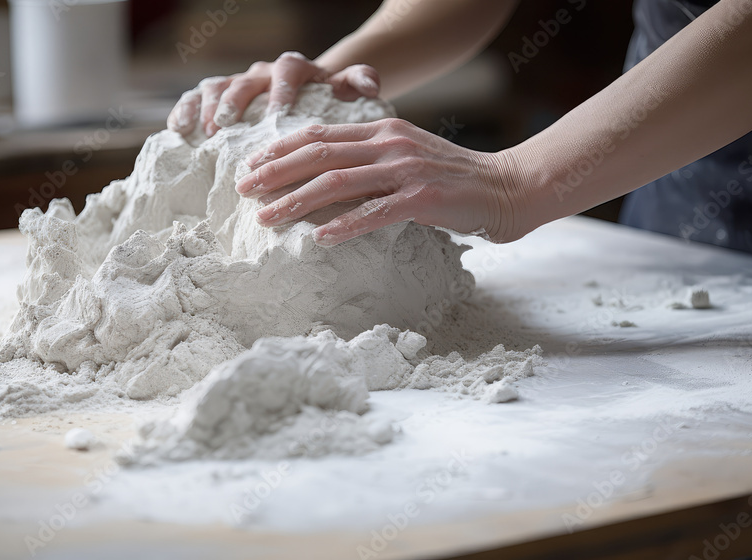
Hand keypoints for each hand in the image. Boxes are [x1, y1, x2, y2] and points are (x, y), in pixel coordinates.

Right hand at [167, 51, 380, 136]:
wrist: (311, 96)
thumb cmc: (331, 99)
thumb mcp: (348, 90)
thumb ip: (359, 82)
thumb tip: (372, 85)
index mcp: (295, 69)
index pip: (288, 69)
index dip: (281, 90)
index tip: (278, 114)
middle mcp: (262, 73)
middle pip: (244, 80)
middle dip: (235, 102)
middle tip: (228, 126)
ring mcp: (238, 85)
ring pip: (217, 87)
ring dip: (209, 108)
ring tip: (207, 132)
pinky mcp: (218, 99)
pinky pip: (196, 99)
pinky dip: (186, 111)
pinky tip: (180, 130)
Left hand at [234, 118, 531, 245]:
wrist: (508, 188)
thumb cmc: (454, 180)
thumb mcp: (408, 158)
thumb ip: (372, 161)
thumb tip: (327, 180)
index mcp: (383, 130)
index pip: (320, 134)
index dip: (281, 148)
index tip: (252, 164)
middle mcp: (390, 143)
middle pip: (319, 154)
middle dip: (275, 171)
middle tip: (243, 189)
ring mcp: (406, 170)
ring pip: (338, 181)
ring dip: (296, 200)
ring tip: (267, 217)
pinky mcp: (424, 199)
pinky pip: (375, 213)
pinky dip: (344, 226)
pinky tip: (320, 239)